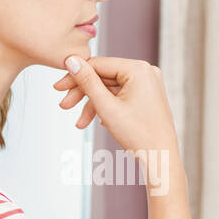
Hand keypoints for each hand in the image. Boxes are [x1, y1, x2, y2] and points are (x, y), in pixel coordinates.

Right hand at [52, 53, 179, 158]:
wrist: (160, 158)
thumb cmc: (139, 135)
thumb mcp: (106, 106)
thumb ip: (87, 82)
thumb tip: (71, 61)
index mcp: (138, 69)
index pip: (98, 64)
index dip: (75, 76)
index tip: (57, 87)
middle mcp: (146, 71)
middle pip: (104, 76)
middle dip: (83, 93)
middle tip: (64, 105)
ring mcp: (147, 83)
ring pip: (110, 88)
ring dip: (93, 104)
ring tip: (80, 123)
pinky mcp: (147, 95)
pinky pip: (120, 95)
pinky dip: (107, 107)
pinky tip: (97, 121)